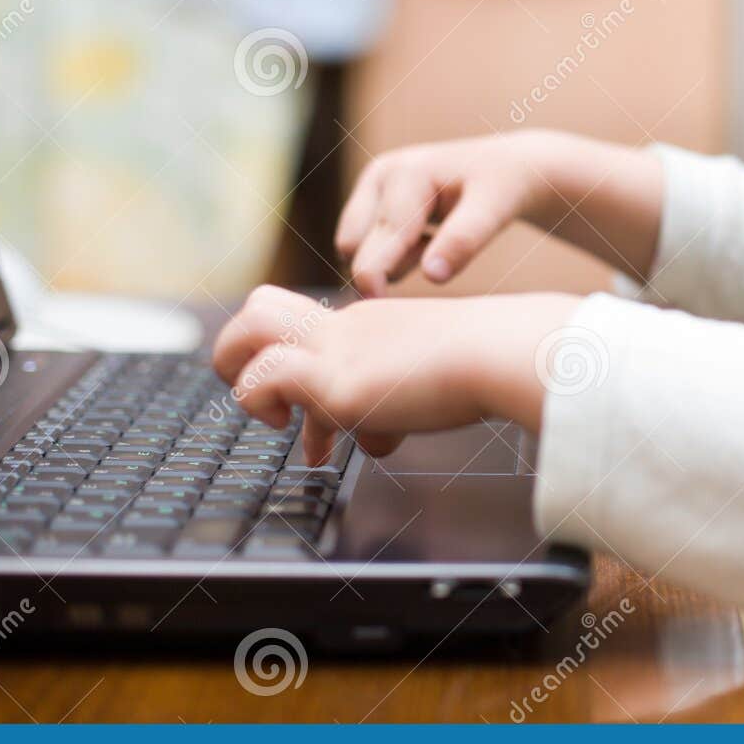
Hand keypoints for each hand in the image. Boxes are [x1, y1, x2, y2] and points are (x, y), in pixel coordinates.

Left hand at [211, 285, 582, 463]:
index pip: (310, 329)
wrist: (501, 353)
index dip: (297, 365)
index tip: (311, 416)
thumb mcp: (436, 375)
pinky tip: (305, 436)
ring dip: (242, 375)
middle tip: (267, 402)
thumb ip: (407, 395)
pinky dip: (265, 407)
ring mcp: (336, 350)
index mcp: (370, 324)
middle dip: (242, 353)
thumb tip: (387, 431)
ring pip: (248, 328)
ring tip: (273, 419)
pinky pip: (262, 379)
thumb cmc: (489, 365)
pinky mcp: (333, 383)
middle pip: (260, 307)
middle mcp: (345, 327)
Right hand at [336, 132, 554, 296]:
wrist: (504, 166)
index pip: (380, 238)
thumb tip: (431, 276)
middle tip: (433, 252)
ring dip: (389, 260)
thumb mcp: (495, 210)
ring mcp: (371, 185)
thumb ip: (463, 240)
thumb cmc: (501, 187)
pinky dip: (391, 253)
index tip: (377, 306)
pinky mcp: (371, 199)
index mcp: (407, 174)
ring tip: (432, 240)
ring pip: (353, 247)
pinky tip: (423, 238)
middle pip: (354, 245)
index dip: (374, 277)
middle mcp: (381, 175)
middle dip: (387, 265)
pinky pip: (362, 245)